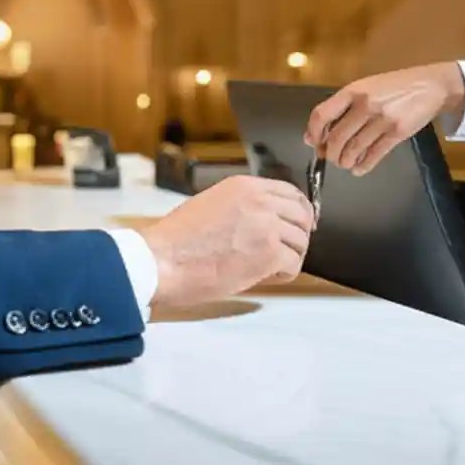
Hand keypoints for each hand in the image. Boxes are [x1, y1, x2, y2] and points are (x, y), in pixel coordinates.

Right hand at [140, 175, 312, 307]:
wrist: (161, 260)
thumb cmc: (176, 240)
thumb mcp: (210, 204)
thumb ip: (240, 207)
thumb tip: (260, 222)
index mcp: (244, 187)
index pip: (290, 192)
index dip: (299, 211)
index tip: (299, 224)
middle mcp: (259, 201)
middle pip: (302, 215)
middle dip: (299, 234)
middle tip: (288, 251)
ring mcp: (267, 226)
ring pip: (301, 241)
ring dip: (291, 256)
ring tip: (271, 268)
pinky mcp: (269, 253)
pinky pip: (293, 264)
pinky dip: (284, 274)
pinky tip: (266, 277)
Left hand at [305, 62, 464, 175]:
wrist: (430, 85)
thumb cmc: (394, 86)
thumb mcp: (366, 87)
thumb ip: (342, 106)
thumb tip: (316, 134)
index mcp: (353, 91)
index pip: (322, 115)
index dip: (313, 133)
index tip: (312, 143)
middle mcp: (365, 105)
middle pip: (336, 138)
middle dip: (329, 154)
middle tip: (330, 158)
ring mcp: (383, 120)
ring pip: (354, 149)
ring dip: (345, 161)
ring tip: (344, 163)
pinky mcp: (398, 133)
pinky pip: (375, 155)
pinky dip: (363, 165)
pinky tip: (359, 169)